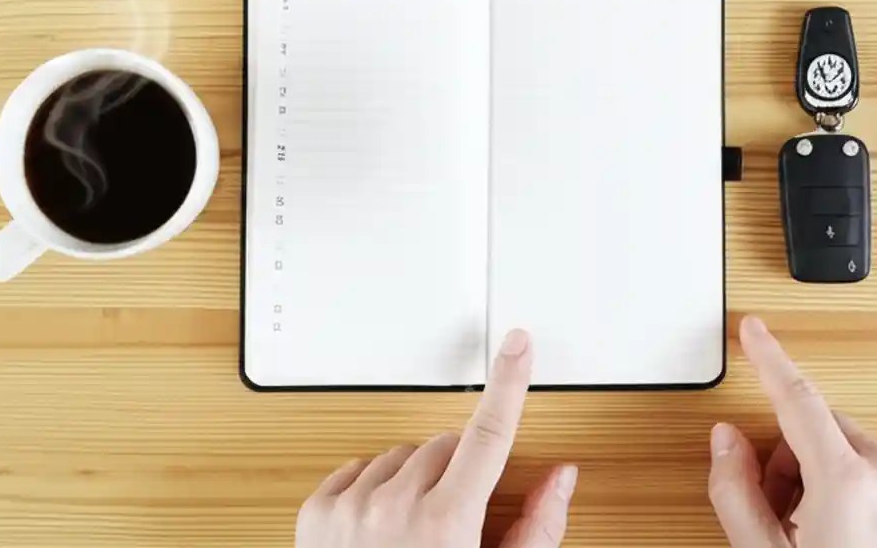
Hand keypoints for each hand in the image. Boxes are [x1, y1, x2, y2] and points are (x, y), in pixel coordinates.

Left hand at [295, 329, 575, 547]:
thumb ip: (536, 529)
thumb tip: (561, 477)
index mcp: (447, 524)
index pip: (489, 434)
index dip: (509, 384)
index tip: (517, 346)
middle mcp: (395, 508)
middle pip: (446, 446)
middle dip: (460, 471)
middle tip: (460, 519)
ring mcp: (350, 509)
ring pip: (401, 456)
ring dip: (416, 479)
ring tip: (416, 531)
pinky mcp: (315, 515)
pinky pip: (357, 470)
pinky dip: (373, 488)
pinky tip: (382, 526)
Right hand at [708, 317, 876, 547]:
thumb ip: (735, 491)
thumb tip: (725, 439)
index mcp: (847, 480)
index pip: (797, 399)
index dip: (769, 359)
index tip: (753, 330)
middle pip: (815, 427)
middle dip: (787, 460)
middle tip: (778, 516)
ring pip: (843, 445)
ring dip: (818, 473)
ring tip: (813, 532)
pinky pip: (874, 462)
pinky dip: (850, 482)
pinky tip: (844, 529)